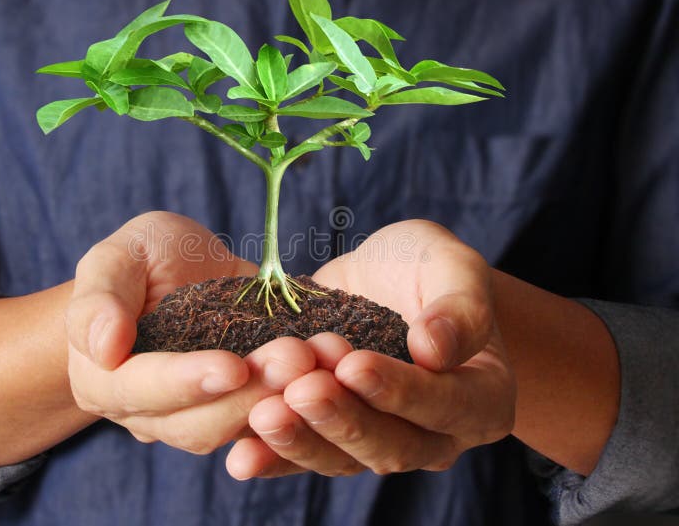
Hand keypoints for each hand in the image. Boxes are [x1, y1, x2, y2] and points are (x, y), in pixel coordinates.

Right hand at [66, 211, 315, 453]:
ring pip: (235, 429)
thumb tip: (103, 346)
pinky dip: (298, 401)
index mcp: (105, 379)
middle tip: (294, 359)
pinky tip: (329, 371)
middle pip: (195, 422)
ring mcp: (196, 416)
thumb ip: (100, 296)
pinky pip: (267, 419)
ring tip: (315, 362)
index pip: (142, 389)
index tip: (231, 365)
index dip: (186, 381)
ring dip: (278, 401)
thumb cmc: (144, 259)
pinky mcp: (239, 409)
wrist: (184, 272)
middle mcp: (149, 412)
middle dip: (247, 395)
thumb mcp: (118, 256)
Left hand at [226, 220, 514, 477]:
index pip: (447, 405)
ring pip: (344, 460)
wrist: (383, 279)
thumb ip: (460, 305)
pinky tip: (242, 456)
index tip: (355, 365)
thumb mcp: (451, 265)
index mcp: (482, 397)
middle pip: (393, 445)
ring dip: (303, 440)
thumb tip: (438, 350)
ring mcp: (381, 441)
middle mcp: (436, 435)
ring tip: (264, 414)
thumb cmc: (426, 269)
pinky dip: (274, 458)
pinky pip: (305, 458)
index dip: (401, 391)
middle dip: (343, 419)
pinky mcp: (333, 437)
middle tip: (301, 388)